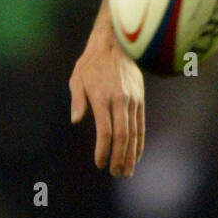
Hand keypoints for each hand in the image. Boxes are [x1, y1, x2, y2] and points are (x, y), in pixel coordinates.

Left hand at [69, 28, 144, 176]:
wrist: (115, 44)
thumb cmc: (91, 63)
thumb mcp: (77, 78)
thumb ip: (77, 100)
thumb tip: (76, 121)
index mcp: (102, 97)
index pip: (105, 130)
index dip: (103, 149)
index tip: (100, 163)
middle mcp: (119, 100)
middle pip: (122, 135)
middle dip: (120, 157)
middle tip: (116, 174)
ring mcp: (132, 100)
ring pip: (134, 132)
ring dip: (131, 154)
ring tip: (127, 171)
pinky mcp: (140, 99)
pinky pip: (141, 124)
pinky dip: (139, 141)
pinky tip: (135, 155)